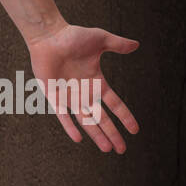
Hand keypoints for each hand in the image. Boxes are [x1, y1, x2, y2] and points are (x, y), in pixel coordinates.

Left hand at [28, 23, 138, 153]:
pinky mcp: (54, 96)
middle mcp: (84, 92)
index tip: (135, 130)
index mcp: (96, 82)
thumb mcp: (100, 39)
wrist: (48, 35)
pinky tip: (78, 137)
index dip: (125, 116)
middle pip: (101, 118)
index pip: (114, 104)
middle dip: (112, 133)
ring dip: (96, 134)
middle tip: (121, 150)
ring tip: (107, 148)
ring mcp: (69, 96)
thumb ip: (117, 44)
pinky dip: (70, 126)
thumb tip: (136, 44)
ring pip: (85, 120)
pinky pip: (62, 114)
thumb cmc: (72, 36)